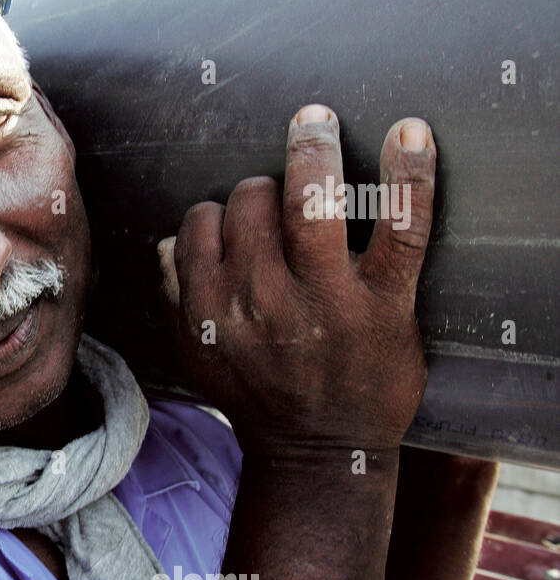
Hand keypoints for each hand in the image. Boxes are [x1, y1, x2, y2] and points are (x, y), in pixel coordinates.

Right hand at [159, 104, 435, 457]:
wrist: (321, 454)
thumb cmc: (258, 398)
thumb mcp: (196, 356)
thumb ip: (176, 297)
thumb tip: (169, 242)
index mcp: (209, 308)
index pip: (201, 222)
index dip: (220, 213)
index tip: (240, 221)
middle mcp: (259, 299)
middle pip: (250, 201)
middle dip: (263, 191)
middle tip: (284, 203)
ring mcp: (323, 300)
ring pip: (308, 198)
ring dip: (312, 151)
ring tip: (317, 125)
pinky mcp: (383, 304)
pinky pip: (399, 225)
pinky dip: (409, 175)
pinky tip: (410, 134)